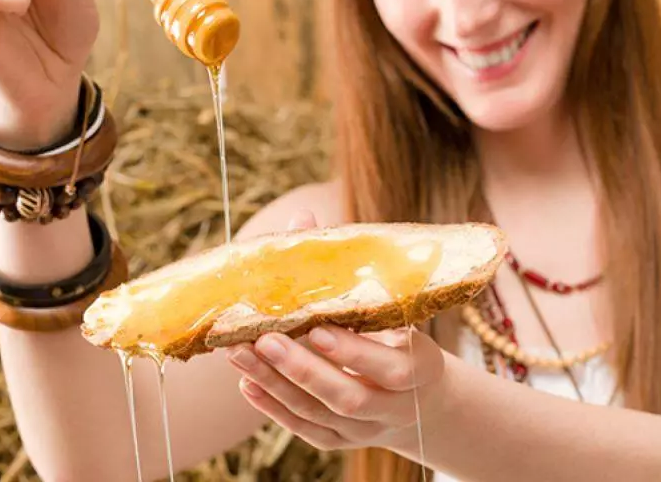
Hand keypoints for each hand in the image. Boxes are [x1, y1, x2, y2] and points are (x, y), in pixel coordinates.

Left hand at [226, 211, 448, 451]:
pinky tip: (246, 382)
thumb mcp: (393, 309)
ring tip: (239, 353)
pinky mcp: (341, 441)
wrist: (421, 398)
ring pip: (320, 415)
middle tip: (265, 340)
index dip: (354, 352)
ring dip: (276, 385)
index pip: (391, 367)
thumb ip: (350, 271)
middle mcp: (396, 406)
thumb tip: (304, 219)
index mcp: (421, 367)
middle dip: (303, 369)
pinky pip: (305, 430)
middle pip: (349, 396)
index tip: (317, 328)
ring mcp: (366, 429)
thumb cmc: (400, 336)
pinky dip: (273, 408)